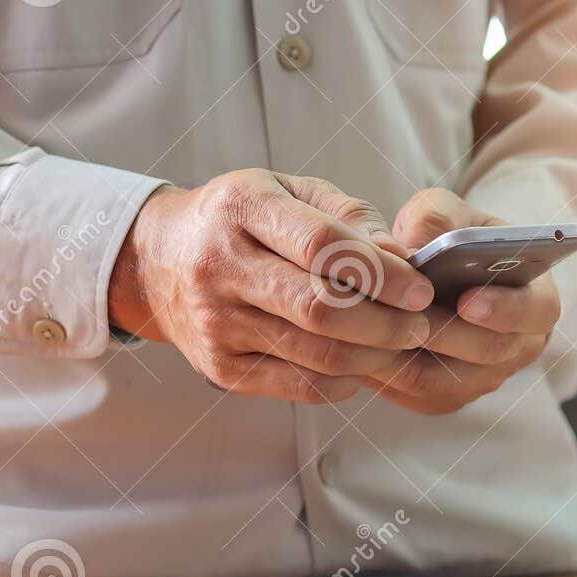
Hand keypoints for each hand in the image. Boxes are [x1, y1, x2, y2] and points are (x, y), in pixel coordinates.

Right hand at [110, 169, 434, 403]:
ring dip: (373, 355)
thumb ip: (345, 216)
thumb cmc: (237, 221)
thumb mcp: (285, 191)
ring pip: (314, 353)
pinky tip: (362, 366)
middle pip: (320, 308)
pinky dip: (342, 382)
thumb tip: (399, 256)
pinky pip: (297, 385)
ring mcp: (217, 323)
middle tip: (421, 324)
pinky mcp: (219, 367)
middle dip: (385, 322)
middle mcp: (220, 266)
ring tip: (403, 344)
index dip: (381, 272)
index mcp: (240, 207)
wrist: (155, 263)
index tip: (420, 287)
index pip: (321, 245)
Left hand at [363, 188, 560, 414]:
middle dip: (443, 333)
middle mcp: (516, 348)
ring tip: (372, 331)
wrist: (434, 273)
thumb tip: (415, 245)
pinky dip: (386, 373)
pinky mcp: (442, 398)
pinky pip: (413, 393)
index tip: (468, 300)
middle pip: (484, 352)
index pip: (534, 312)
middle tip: (406, 318)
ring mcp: (480, 379)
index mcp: (536, 300)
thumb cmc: (450, 237)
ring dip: (406, 356)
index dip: (504, 309)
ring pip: (443, 380)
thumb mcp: (447, 213)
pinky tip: (358, 349)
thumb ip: (436, 218)